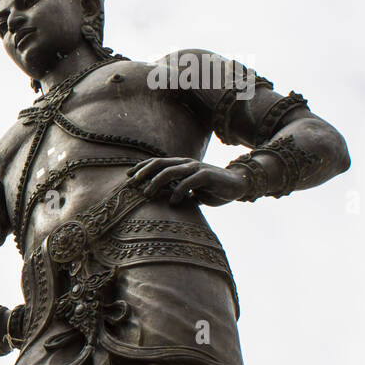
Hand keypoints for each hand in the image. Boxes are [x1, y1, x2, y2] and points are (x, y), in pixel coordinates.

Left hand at [127, 157, 247, 205]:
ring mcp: (196, 168)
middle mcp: (186, 163)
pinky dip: (179, 192)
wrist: (237, 185)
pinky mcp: (207, 175)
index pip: (156, 162)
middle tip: (132, 184)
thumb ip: (175, 190)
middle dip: (143, 172)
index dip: (141, 167)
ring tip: (147, 194)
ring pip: (171, 171)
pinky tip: (174, 202)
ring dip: (156, 182)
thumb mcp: (188, 189)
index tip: (127, 177)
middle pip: (159, 163)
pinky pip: (189, 182)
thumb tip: (157, 200)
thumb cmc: (210, 188)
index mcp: (180, 164)